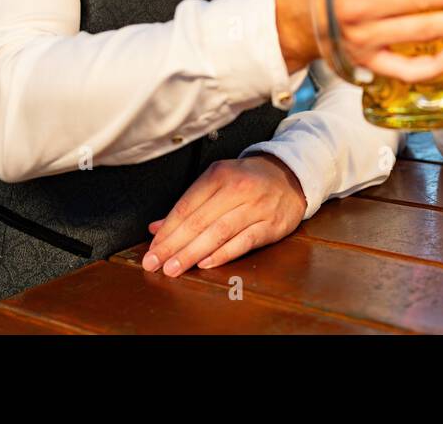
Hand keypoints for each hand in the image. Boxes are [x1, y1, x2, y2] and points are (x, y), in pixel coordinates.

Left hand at [141, 155, 305, 276]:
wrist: (290, 177)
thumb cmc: (248, 181)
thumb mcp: (217, 183)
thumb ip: (188, 206)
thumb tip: (156, 228)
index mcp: (219, 175)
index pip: (186, 206)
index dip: (167, 230)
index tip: (152, 249)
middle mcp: (237, 188)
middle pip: (199, 221)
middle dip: (173, 245)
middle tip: (154, 263)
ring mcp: (256, 206)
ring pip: (218, 232)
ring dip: (192, 253)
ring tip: (174, 268)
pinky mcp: (271, 224)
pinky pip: (244, 241)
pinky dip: (223, 253)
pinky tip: (205, 264)